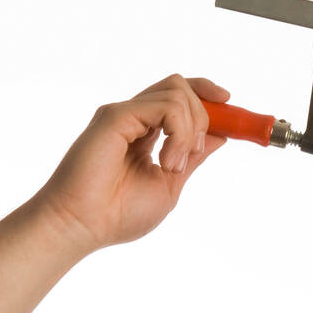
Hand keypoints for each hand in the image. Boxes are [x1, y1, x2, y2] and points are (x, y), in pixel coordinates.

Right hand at [32, 73, 230, 252]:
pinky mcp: (116, 115)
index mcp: (144, 133)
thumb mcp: (169, 184)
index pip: (179, 98)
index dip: (207, 96)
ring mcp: (123, 114)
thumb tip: (219, 137)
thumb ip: (191, 158)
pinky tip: (167, 161)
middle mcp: (132, 118)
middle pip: (180, 86)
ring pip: (177, 92)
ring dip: (190, 129)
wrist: (83, 226)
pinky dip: (179, 132)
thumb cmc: (117, 214)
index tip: (229, 105)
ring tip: (174, 164)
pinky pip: (165, 106)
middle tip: (193, 153)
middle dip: (205, 114)